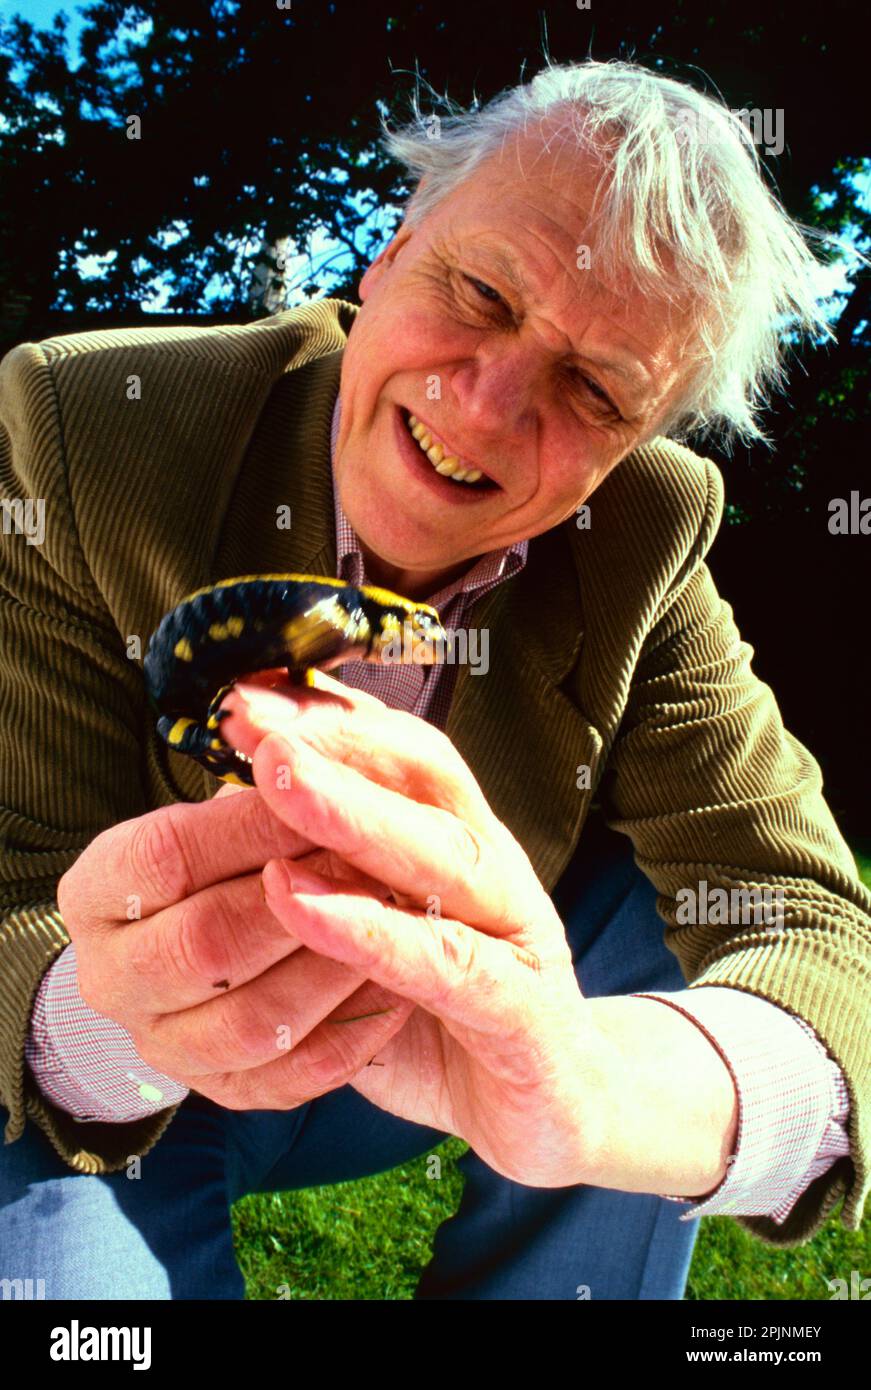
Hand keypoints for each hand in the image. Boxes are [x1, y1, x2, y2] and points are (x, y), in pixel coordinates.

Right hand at [55, 672, 416, 1110]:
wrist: (254, 952)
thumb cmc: (259, 850)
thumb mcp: (255, 794)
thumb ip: (273, 749)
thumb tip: (273, 703)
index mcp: (101, 888)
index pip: (166, 854)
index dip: (252, 826)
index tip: (327, 793)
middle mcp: (113, 973)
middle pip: (208, 943)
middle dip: (308, 899)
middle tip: (385, 862)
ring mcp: (165, 1042)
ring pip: (256, 1022)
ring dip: (340, 968)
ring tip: (404, 923)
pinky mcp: (225, 1093)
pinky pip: (289, 1081)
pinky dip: (351, 1038)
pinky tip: (398, 992)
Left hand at [216, 673, 610, 1186]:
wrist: (560, 1114)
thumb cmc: (451, 1018)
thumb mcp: (381, 937)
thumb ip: (327, 878)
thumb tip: (230, 813)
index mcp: (459, 842)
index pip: (402, 753)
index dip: (329, 721)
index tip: (242, 702)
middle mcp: (492, 870)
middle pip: (425, 779)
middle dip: (337, 741)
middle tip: (254, 721)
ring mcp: (515, 934)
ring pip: (440, 854)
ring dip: (353, 813)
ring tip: (274, 779)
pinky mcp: (523, 1011)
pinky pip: (447, 961)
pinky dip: (372, 930)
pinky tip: (301, 903)